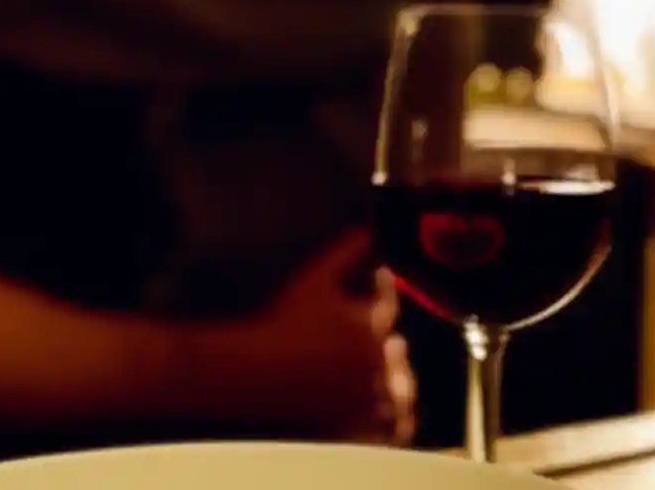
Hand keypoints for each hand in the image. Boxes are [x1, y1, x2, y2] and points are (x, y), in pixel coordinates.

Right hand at [234, 231, 415, 443]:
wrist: (254, 372)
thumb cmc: (282, 323)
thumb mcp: (314, 280)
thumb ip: (344, 252)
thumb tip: (367, 231)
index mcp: (370, 323)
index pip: (387, 303)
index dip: (377, 297)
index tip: (365, 298)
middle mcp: (377, 359)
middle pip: (396, 347)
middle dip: (383, 342)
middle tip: (359, 341)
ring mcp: (370, 394)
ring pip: (400, 385)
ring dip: (392, 378)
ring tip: (372, 375)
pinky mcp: (361, 424)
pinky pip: (394, 424)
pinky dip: (393, 417)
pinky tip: (379, 409)